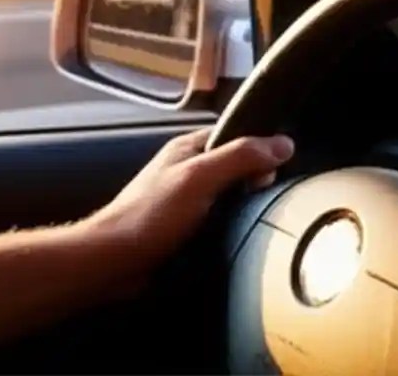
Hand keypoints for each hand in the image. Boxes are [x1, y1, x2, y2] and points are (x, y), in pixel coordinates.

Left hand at [69, 128, 294, 294]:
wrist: (113, 262)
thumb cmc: (150, 214)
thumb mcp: (199, 177)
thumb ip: (240, 157)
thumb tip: (284, 143)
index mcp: (189, 148)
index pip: (237, 135)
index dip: (260, 148)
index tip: (277, 169)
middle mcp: (189, 171)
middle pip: (237, 168)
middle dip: (256, 180)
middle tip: (268, 198)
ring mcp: (187, 201)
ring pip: (231, 198)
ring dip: (246, 208)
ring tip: (263, 220)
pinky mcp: (186, 230)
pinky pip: (221, 223)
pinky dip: (234, 229)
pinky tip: (243, 239)